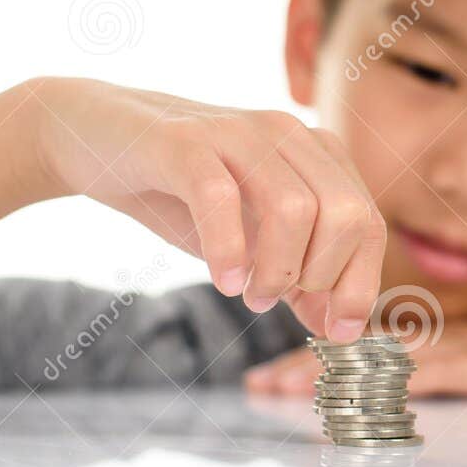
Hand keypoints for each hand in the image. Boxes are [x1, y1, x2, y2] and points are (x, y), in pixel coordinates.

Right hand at [30, 77, 384, 338]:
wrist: (97, 139)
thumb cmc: (182, 193)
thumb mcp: (251, 240)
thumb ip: (297, 276)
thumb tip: (337, 325)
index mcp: (315, 154)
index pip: (369, 224)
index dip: (360, 285)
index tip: (338, 332)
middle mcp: (287, 135)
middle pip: (347, 215)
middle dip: (322, 277)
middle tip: (277, 301)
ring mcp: (238, 134)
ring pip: (295, 208)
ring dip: (278, 269)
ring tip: (249, 296)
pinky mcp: (184, 143)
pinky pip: (221, 198)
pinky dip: (228, 250)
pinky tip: (223, 280)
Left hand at [243, 296, 466, 396]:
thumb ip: (466, 377)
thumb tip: (419, 400)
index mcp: (449, 340)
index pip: (371, 349)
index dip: (321, 361)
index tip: (276, 375)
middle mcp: (448, 339)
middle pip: (362, 350)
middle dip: (306, 367)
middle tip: (257, 382)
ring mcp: (465, 347)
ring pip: (381, 359)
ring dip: (328, 375)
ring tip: (280, 387)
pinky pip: (428, 370)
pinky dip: (385, 381)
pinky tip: (356, 388)